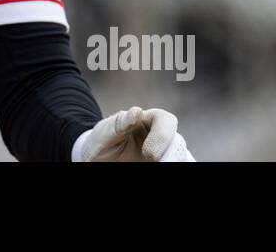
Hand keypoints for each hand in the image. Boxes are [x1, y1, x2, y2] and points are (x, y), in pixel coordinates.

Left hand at [73, 105, 195, 161]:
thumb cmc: (101, 140)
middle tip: (152, 162)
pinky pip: (174, 160)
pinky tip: (152, 163)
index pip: (165, 120)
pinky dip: (169, 162)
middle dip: (169, 154)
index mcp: (145, 119)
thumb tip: (137, 112)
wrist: (97, 158)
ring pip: (178, 154)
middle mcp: (157, 134)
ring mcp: (161, 150)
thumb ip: (120, 123)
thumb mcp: (105, 132)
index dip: (162, 136)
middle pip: (177, 141)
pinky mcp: (159, 160)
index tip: (148, 154)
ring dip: (170, 159)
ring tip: (150, 163)